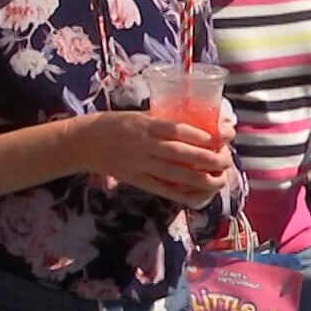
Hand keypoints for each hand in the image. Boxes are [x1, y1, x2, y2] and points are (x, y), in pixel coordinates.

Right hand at [85, 112, 234, 208]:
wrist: (84, 141)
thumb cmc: (114, 124)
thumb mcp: (138, 115)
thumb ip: (162, 122)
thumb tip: (194, 127)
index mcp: (145, 125)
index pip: (177, 129)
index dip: (200, 135)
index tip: (219, 138)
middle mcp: (143, 144)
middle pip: (180, 153)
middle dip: (207, 158)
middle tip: (226, 160)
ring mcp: (139, 164)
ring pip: (174, 173)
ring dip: (199, 178)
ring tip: (218, 180)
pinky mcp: (135, 179)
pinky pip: (160, 188)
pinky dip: (179, 193)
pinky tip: (195, 195)